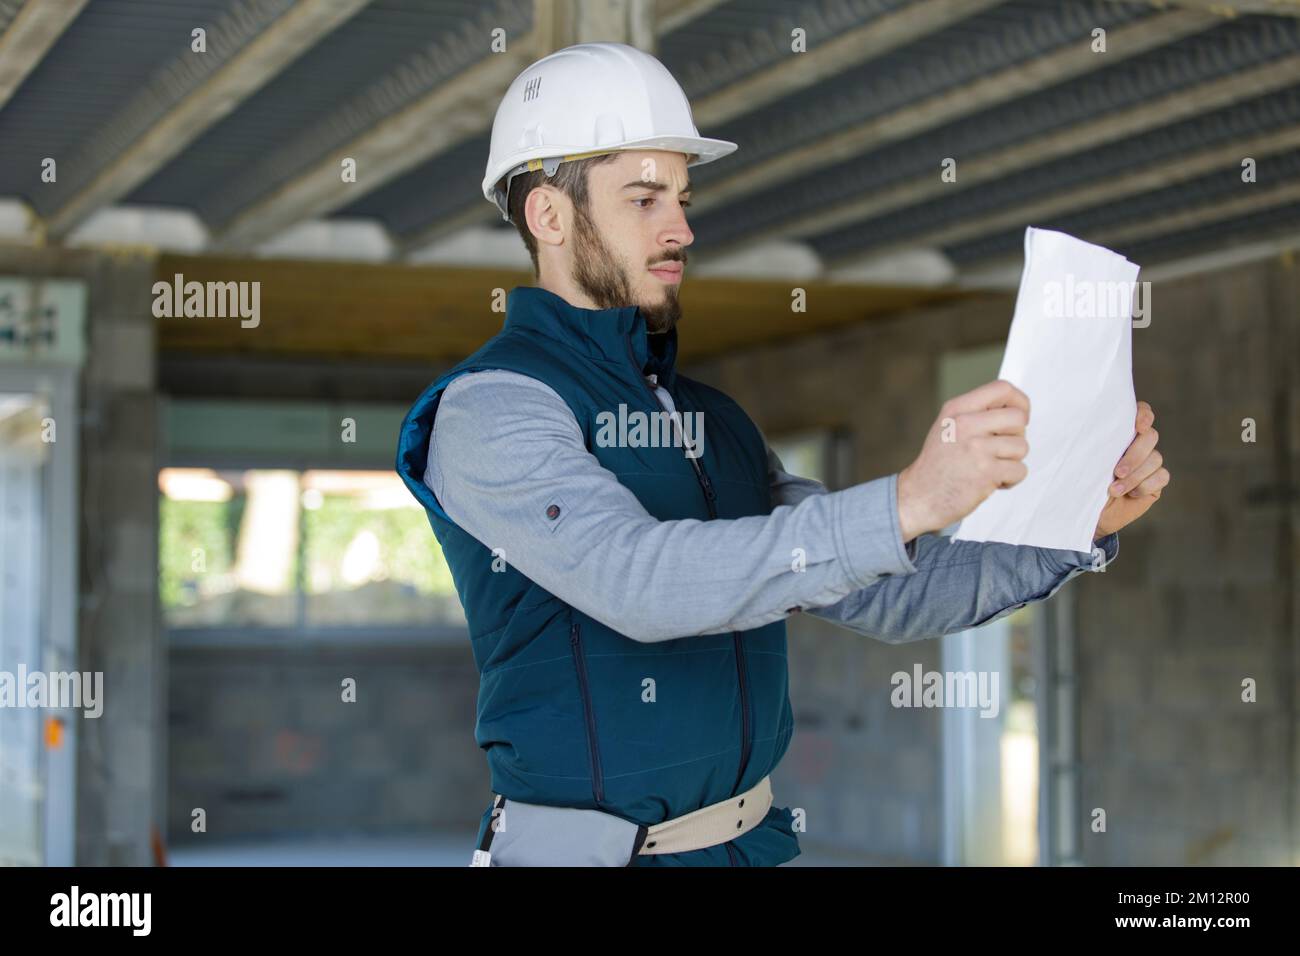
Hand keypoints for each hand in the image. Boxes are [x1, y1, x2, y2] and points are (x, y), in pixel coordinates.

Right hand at [897, 379, 1029, 540]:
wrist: (920, 497)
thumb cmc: (937, 465)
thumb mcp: (948, 427)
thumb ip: (976, 414)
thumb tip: (1016, 409)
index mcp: (957, 409)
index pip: (1002, 389)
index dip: (1019, 402)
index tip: (1019, 417)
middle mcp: (965, 424)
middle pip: (1018, 418)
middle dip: (1017, 436)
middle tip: (1002, 449)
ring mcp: (976, 448)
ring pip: (1022, 446)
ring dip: (1012, 461)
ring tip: (991, 467)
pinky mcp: (986, 472)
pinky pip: (1020, 470)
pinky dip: (1010, 479)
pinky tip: (992, 481)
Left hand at [1094, 400, 1168, 539]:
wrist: (1090, 512)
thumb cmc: (1082, 482)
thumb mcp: (1082, 462)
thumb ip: (1092, 446)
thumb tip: (1086, 434)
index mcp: (1120, 433)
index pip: (1140, 412)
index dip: (1144, 415)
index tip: (1139, 427)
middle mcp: (1137, 444)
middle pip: (1150, 437)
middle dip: (1134, 456)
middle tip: (1116, 472)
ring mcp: (1149, 462)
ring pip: (1155, 458)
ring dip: (1135, 476)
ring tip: (1114, 490)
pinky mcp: (1156, 480)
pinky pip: (1161, 476)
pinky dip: (1145, 486)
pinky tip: (1130, 494)